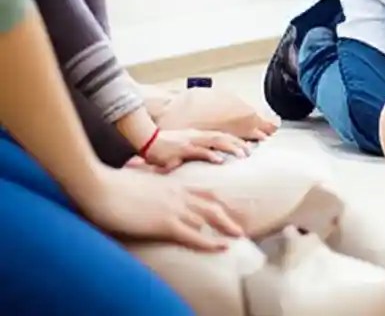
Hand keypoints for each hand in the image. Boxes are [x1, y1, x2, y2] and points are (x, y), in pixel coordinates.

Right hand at [75, 165, 244, 250]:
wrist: (99, 185)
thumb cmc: (110, 184)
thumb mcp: (136, 181)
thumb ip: (146, 184)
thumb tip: (140, 187)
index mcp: (171, 184)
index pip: (202, 191)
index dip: (217, 201)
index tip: (227, 207)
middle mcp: (178, 194)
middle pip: (212, 205)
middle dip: (228, 217)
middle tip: (240, 228)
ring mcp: (174, 208)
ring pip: (209, 219)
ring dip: (225, 229)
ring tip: (237, 238)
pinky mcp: (165, 223)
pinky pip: (194, 236)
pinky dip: (211, 243)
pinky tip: (223, 248)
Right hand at [143, 129, 250, 172]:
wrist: (146, 141)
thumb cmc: (163, 146)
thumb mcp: (183, 148)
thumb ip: (196, 152)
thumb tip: (208, 159)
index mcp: (199, 135)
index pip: (222, 136)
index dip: (236, 140)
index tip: (250, 146)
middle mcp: (198, 136)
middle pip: (223, 137)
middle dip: (239, 143)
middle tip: (252, 151)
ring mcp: (191, 141)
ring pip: (216, 141)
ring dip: (231, 147)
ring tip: (243, 154)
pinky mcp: (182, 149)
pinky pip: (199, 151)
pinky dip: (211, 155)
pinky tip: (220, 160)